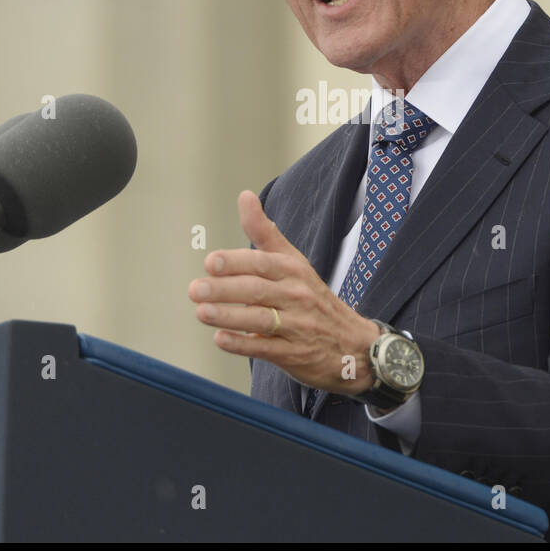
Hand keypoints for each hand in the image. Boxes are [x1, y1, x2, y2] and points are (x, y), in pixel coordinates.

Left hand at [188, 190, 379, 394]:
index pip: (263, 262)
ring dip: (229, 316)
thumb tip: (244, 196)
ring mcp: (297, 326)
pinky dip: (242, 345)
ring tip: (201, 312)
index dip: (236, 262)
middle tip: (196, 289)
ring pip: (260, 319)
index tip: (211, 262)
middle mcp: (297, 295)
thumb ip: (265, 232)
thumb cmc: (313, 298)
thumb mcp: (294, 261)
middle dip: (224, 289)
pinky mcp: (294, 354)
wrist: (353, 343)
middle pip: (258, 290)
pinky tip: (220, 339)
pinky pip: (266, 349)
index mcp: (294, 270)